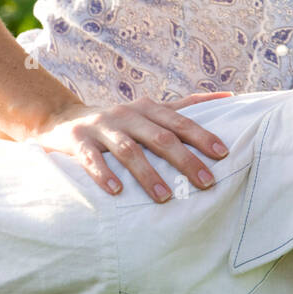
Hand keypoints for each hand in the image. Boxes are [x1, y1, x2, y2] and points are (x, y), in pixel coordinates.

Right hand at [33, 93, 231, 199]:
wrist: (64, 119)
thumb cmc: (119, 121)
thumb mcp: (150, 109)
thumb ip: (186, 105)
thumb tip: (229, 96)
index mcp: (147, 108)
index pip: (180, 122)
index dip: (202, 136)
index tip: (223, 155)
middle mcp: (127, 115)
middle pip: (160, 137)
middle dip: (184, 160)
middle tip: (206, 182)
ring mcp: (101, 128)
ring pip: (129, 150)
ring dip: (147, 173)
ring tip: (164, 197)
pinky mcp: (77, 142)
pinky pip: (91, 159)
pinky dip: (104, 174)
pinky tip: (116, 191)